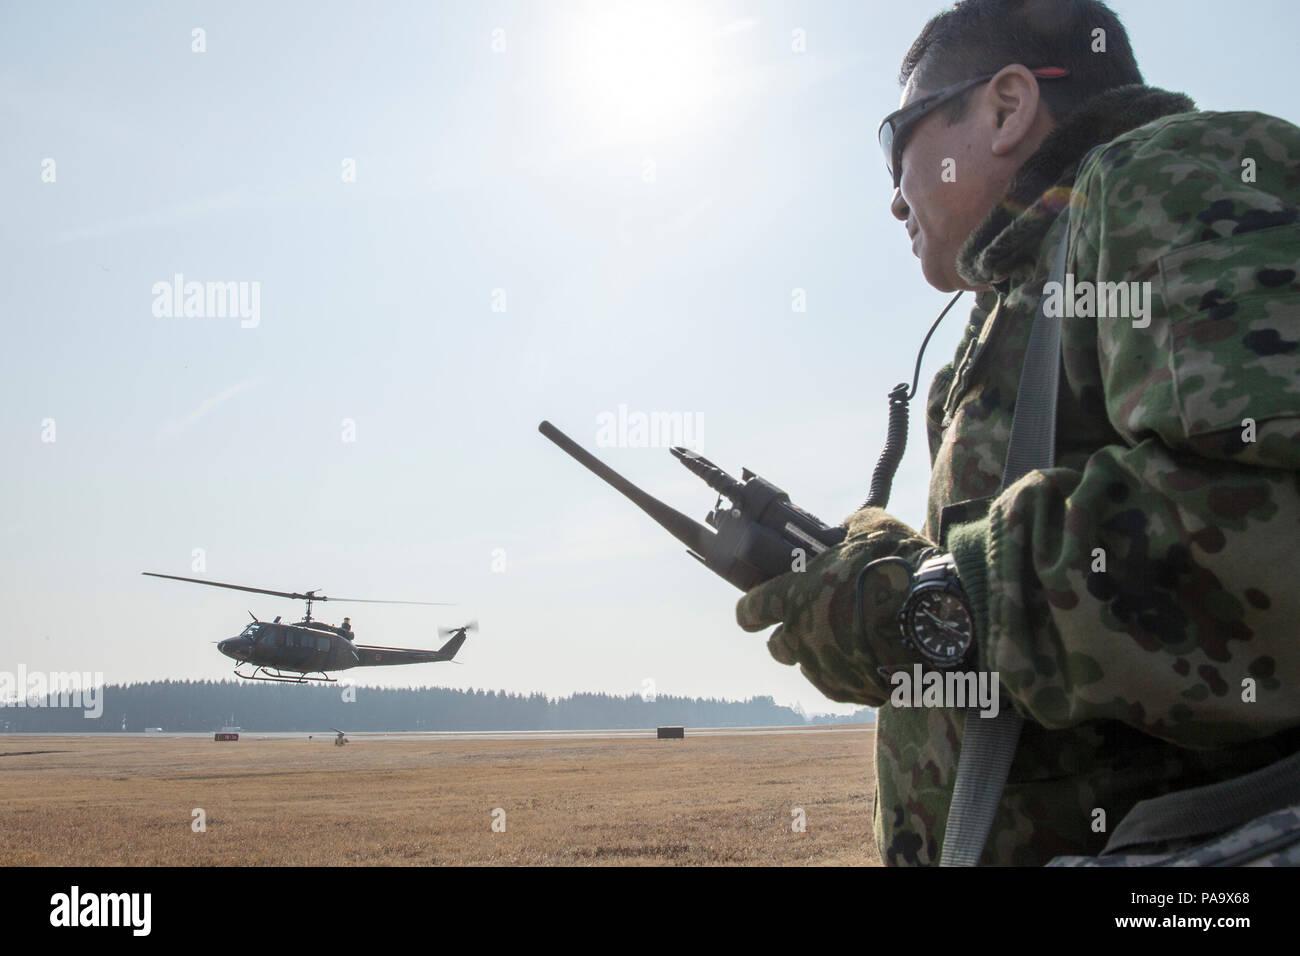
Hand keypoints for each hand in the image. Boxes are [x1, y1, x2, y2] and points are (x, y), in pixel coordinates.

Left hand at [735, 507, 935, 704]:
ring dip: (822, 655)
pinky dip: (852, 673)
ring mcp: (829, 668)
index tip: (752, 611)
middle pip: (777, 647)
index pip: (751, 610)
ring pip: (812, 668)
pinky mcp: (857, 690)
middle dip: (787, 637)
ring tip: (849, 639)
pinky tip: (868, 659)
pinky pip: (845, 685)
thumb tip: (848, 525)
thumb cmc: (898, 564)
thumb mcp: (870, 527)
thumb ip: (848, 528)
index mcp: (795, 596)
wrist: (935, 614)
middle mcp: (803, 637)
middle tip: (810, 622)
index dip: (750, 610)